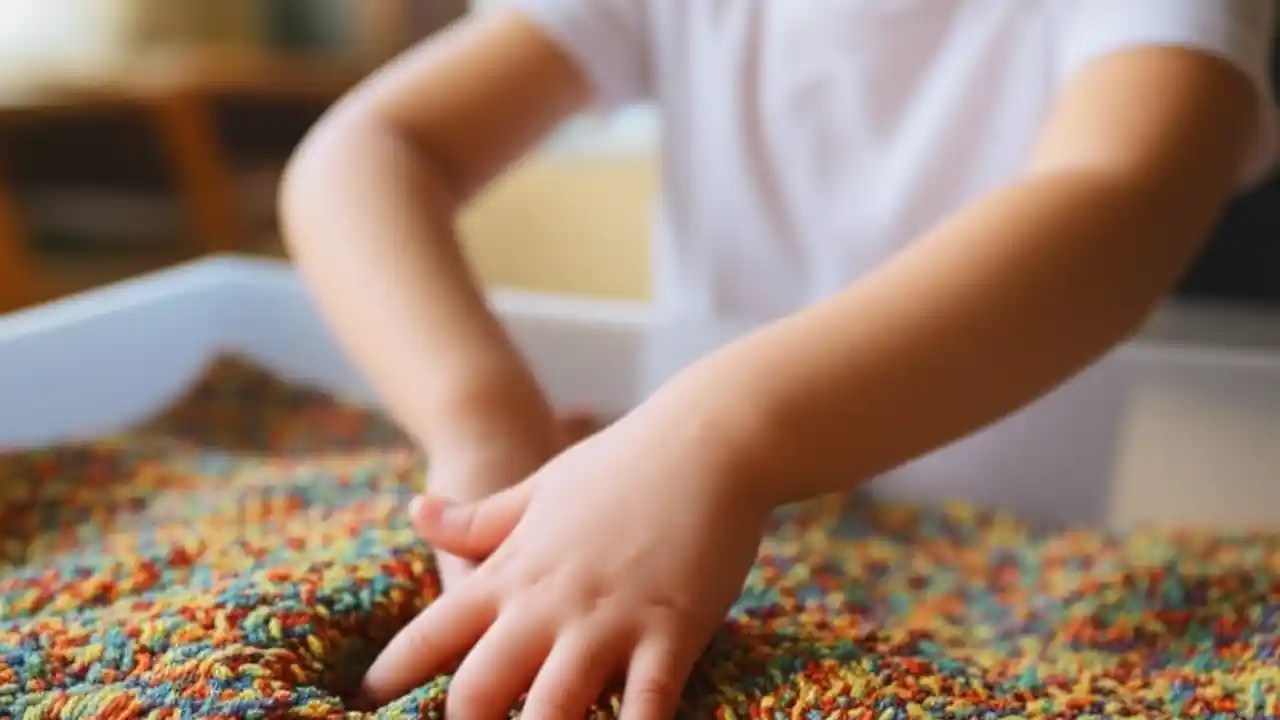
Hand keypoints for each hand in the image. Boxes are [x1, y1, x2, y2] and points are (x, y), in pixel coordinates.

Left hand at [365, 403, 771, 717]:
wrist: (706, 438)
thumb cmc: (623, 462)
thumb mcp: (538, 487)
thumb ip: (478, 519)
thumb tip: (416, 513)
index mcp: (512, 569)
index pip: (432, 633)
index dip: (392, 674)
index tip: (367, 700)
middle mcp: (547, 602)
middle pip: (479, 692)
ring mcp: (607, 619)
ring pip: (554, 709)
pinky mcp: (670, 630)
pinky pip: (646, 705)